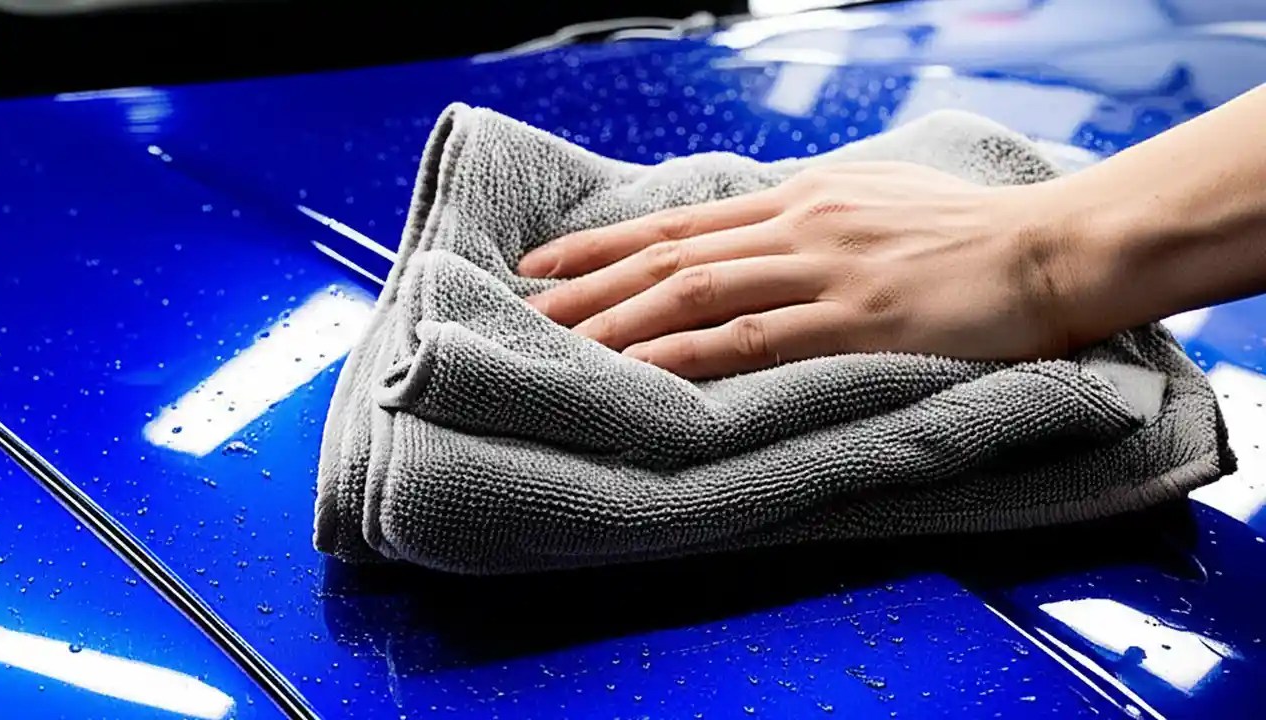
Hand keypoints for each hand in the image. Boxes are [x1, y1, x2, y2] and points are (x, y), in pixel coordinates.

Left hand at [519, 162, 1073, 378]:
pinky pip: (755, 337)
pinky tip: (644, 372)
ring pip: (699, 292)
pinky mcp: (860, 319)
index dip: (605, 243)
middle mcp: (800, 225)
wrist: (1053, 248)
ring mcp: (826, 270)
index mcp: (802, 198)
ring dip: (624, 319)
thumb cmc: (968, 233)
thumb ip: (808, 222)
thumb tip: (753, 241)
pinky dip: (691, 355)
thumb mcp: (874, 204)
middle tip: (528, 306)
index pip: (680, 221)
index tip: (547, 261)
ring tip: (562, 342)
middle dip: (592, 282)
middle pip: (672, 253)